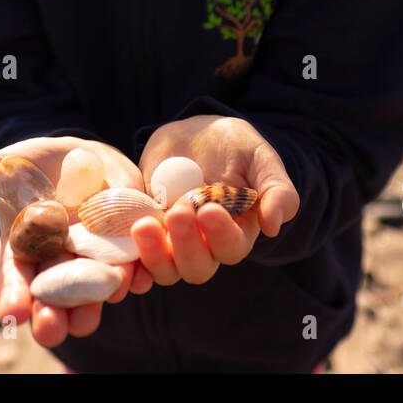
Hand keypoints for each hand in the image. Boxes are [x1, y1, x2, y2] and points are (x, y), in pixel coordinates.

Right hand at [0, 136, 153, 346]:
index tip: (11, 315)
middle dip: (55, 315)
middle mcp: (60, 262)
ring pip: (100, 286)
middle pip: (57, 297)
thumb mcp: (3, 167)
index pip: (16, 279)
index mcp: (24, 251)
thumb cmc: (30, 168)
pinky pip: (136, 262)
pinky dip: (139, 271)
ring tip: (103, 298)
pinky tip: (138, 276)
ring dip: (102, 295)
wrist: (77, 157)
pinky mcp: (127, 243)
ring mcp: (95, 256)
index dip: (13, 297)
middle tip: (52, 330)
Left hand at [132, 115, 299, 285]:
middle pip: (197, 267)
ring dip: (154, 253)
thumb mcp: (259, 157)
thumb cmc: (233, 145)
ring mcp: (173, 242)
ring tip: (145, 225)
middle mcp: (205, 245)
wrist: (193, 134)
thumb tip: (273, 225)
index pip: (232, 248)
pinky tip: (127, 234)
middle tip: (179, 212)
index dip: (221, 235)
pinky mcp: (147, 232)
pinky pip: (136, 255)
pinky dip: (131, 252)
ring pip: (165, 268)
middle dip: (187, 245)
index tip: (210, 209)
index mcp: (238, 232)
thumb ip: (276, 189)